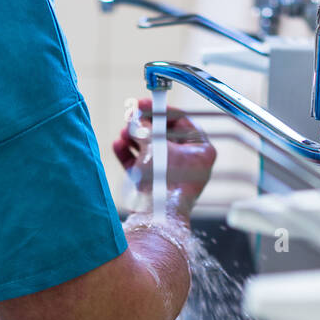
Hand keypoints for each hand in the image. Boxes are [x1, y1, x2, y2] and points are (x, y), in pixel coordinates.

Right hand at [113, 98, 215, 219]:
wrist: (156, 215)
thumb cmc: (163, 180)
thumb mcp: (153, 144)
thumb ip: (144, 126)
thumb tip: (135, 117)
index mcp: (202, 151)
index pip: (180, 121)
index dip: (158, 110)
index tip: (141, 104)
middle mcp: (191, 164)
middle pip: (164, 135)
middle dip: (143, 126)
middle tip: (129, 118)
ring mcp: (174, 175)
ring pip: (152, 150)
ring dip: (134, 139)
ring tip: (122, 133)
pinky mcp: (158, 186)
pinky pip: (144, 165)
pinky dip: (131, 155)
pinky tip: (118, 146)